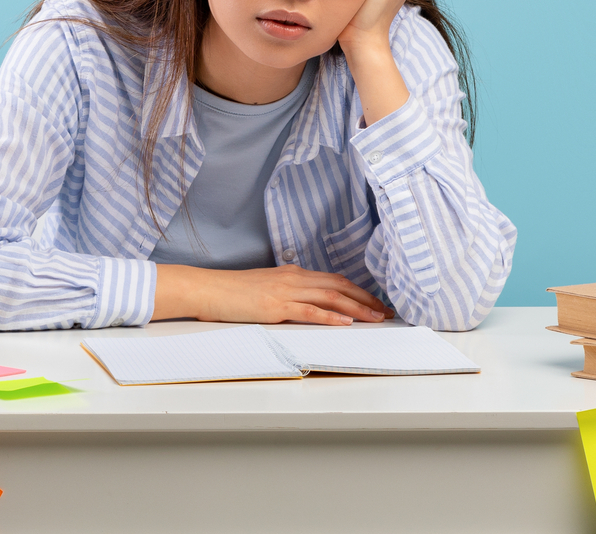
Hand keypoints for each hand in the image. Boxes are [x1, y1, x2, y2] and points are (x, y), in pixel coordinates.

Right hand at [154, 263, 393, 325]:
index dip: (358, 290)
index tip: (375, 302)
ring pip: (331, 297)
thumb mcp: (266, 287)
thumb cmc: (233, 292)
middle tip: (386, 311)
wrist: (209, 289)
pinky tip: (345, 323)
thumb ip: (288, 291)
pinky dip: (330, 316)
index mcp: (293, 273)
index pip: (334, 279)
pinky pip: (309, 311)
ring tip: (376, 318)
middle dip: (366, 299)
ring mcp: (286, 292)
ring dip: (357, 308)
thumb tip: (305, 302)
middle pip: (340, 286)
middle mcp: (294, 278)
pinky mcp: (276, 307)